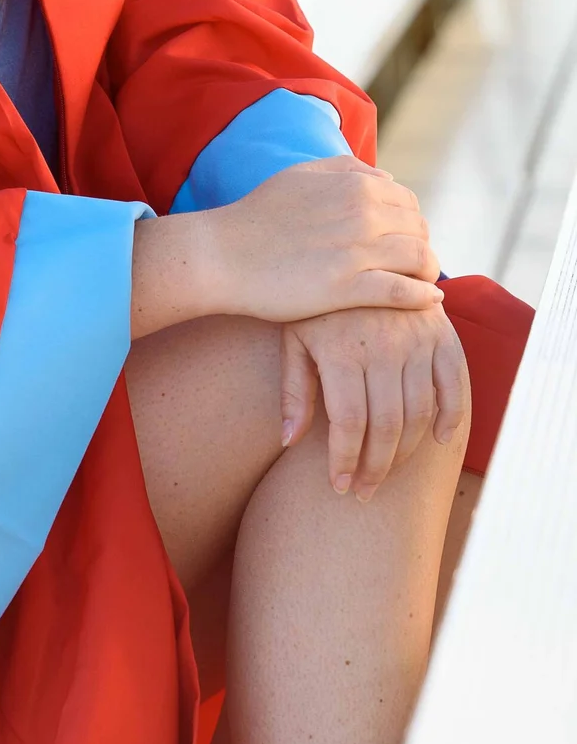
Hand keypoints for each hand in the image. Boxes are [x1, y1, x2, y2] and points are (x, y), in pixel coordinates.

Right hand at [131, 157, 441, 336]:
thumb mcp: (301, 174)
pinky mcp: (346, 288)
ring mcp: (356, 251)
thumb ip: (346, 170)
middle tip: (414, 266)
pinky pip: (403, 292)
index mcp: (355, 184)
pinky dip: (422, 296)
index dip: (412, 222)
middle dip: (422, 247)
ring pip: (419, 259)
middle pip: (419, 231)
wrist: (222, 255)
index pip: (409, 202)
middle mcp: (362, 213)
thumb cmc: (259, 215)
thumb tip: (385, 176)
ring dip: (427, 272)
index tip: (404, 240)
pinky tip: (426, 301)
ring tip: (422, 284)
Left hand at [280, 303, 468, 498]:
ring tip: (388, 472)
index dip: (345, 461)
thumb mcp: (292, 338)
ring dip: (407, 452)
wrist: (354, 252)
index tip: (339, 486)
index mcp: (341, 349)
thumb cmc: (315, 305)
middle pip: (386, 425)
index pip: (349, 422)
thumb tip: (289, 443)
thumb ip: (293, 391)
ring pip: (420, 413)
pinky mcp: (441, 333)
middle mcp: (382, 344)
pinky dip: (451, 416)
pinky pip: (455, 384)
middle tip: (364, 491)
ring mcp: (416, 338)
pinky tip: (436, 440)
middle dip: (375, 468)